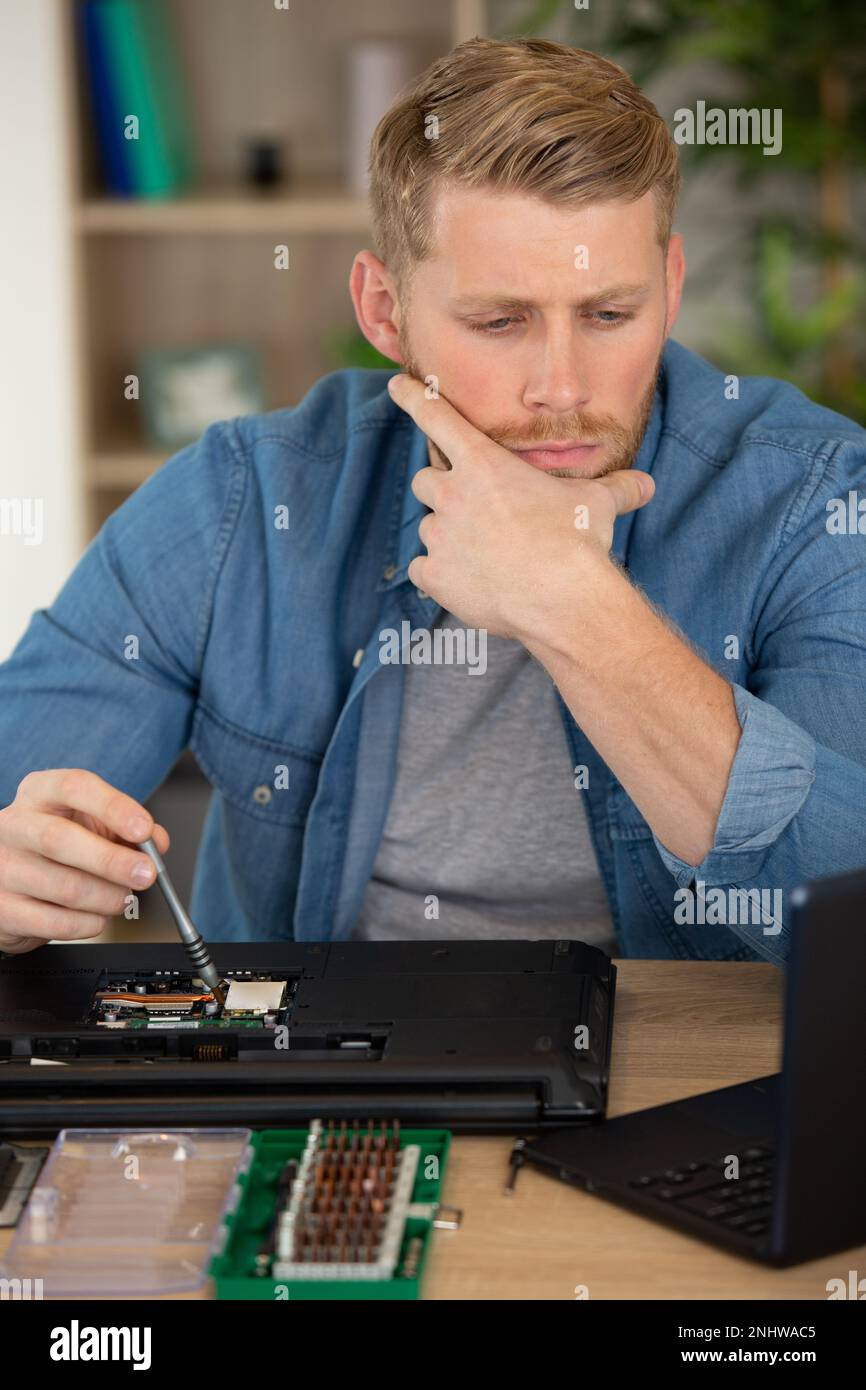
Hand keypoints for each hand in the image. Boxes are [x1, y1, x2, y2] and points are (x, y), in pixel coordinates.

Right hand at [0, 769, 168, 953]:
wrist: (13, 882)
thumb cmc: (59, 847)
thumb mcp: (93, 825)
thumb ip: (128, 829)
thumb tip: (156, 842)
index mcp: (40, 793)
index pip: (74, 787)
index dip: (113, 807)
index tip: (144, 830)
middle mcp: (14, 825)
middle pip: (60, 839)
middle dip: (112, 861)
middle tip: (146, 875)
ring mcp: (3, 867)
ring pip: (64, 887)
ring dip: (107, 898)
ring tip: (121, 898)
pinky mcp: (3, 909)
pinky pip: (56, 922)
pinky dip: (89, 924)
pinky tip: (96, 916)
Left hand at [387, 374, 654, 640]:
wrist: (562, 600)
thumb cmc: (577, 543)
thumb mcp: (598, 505)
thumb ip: (617, 489)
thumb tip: (646, 485)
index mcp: (484, 463)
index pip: (438, 417)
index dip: (415, 398)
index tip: (397, 385)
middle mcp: (453, 493)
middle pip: (426, 478)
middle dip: (443, 489)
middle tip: (472, 509)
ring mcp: (440, 535)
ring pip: (428, 526)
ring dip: (448, 535)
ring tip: (485, 554)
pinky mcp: (435, 575)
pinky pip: (423, 569)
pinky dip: (440, 574)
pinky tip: (469, 582)